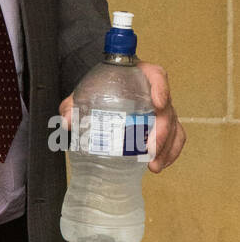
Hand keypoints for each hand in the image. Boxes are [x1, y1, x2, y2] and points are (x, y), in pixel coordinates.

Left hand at [58, 59, 184, 172]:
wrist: (106, 89)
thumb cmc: (99, 88)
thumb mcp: (84, 93)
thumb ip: (73, 104)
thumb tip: (66, 122)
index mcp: (139, 76)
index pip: (156, 75)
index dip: (161, 88)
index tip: (158, 104)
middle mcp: (155, 92)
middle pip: (167, 109)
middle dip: (162, 132)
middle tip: (149, 149)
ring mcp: (162, 110)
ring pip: (174, 127)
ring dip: (167, 148)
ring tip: (154, 166)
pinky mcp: (164, 126)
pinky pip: (175, 139)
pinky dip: (170, 153)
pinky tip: (158, 166)